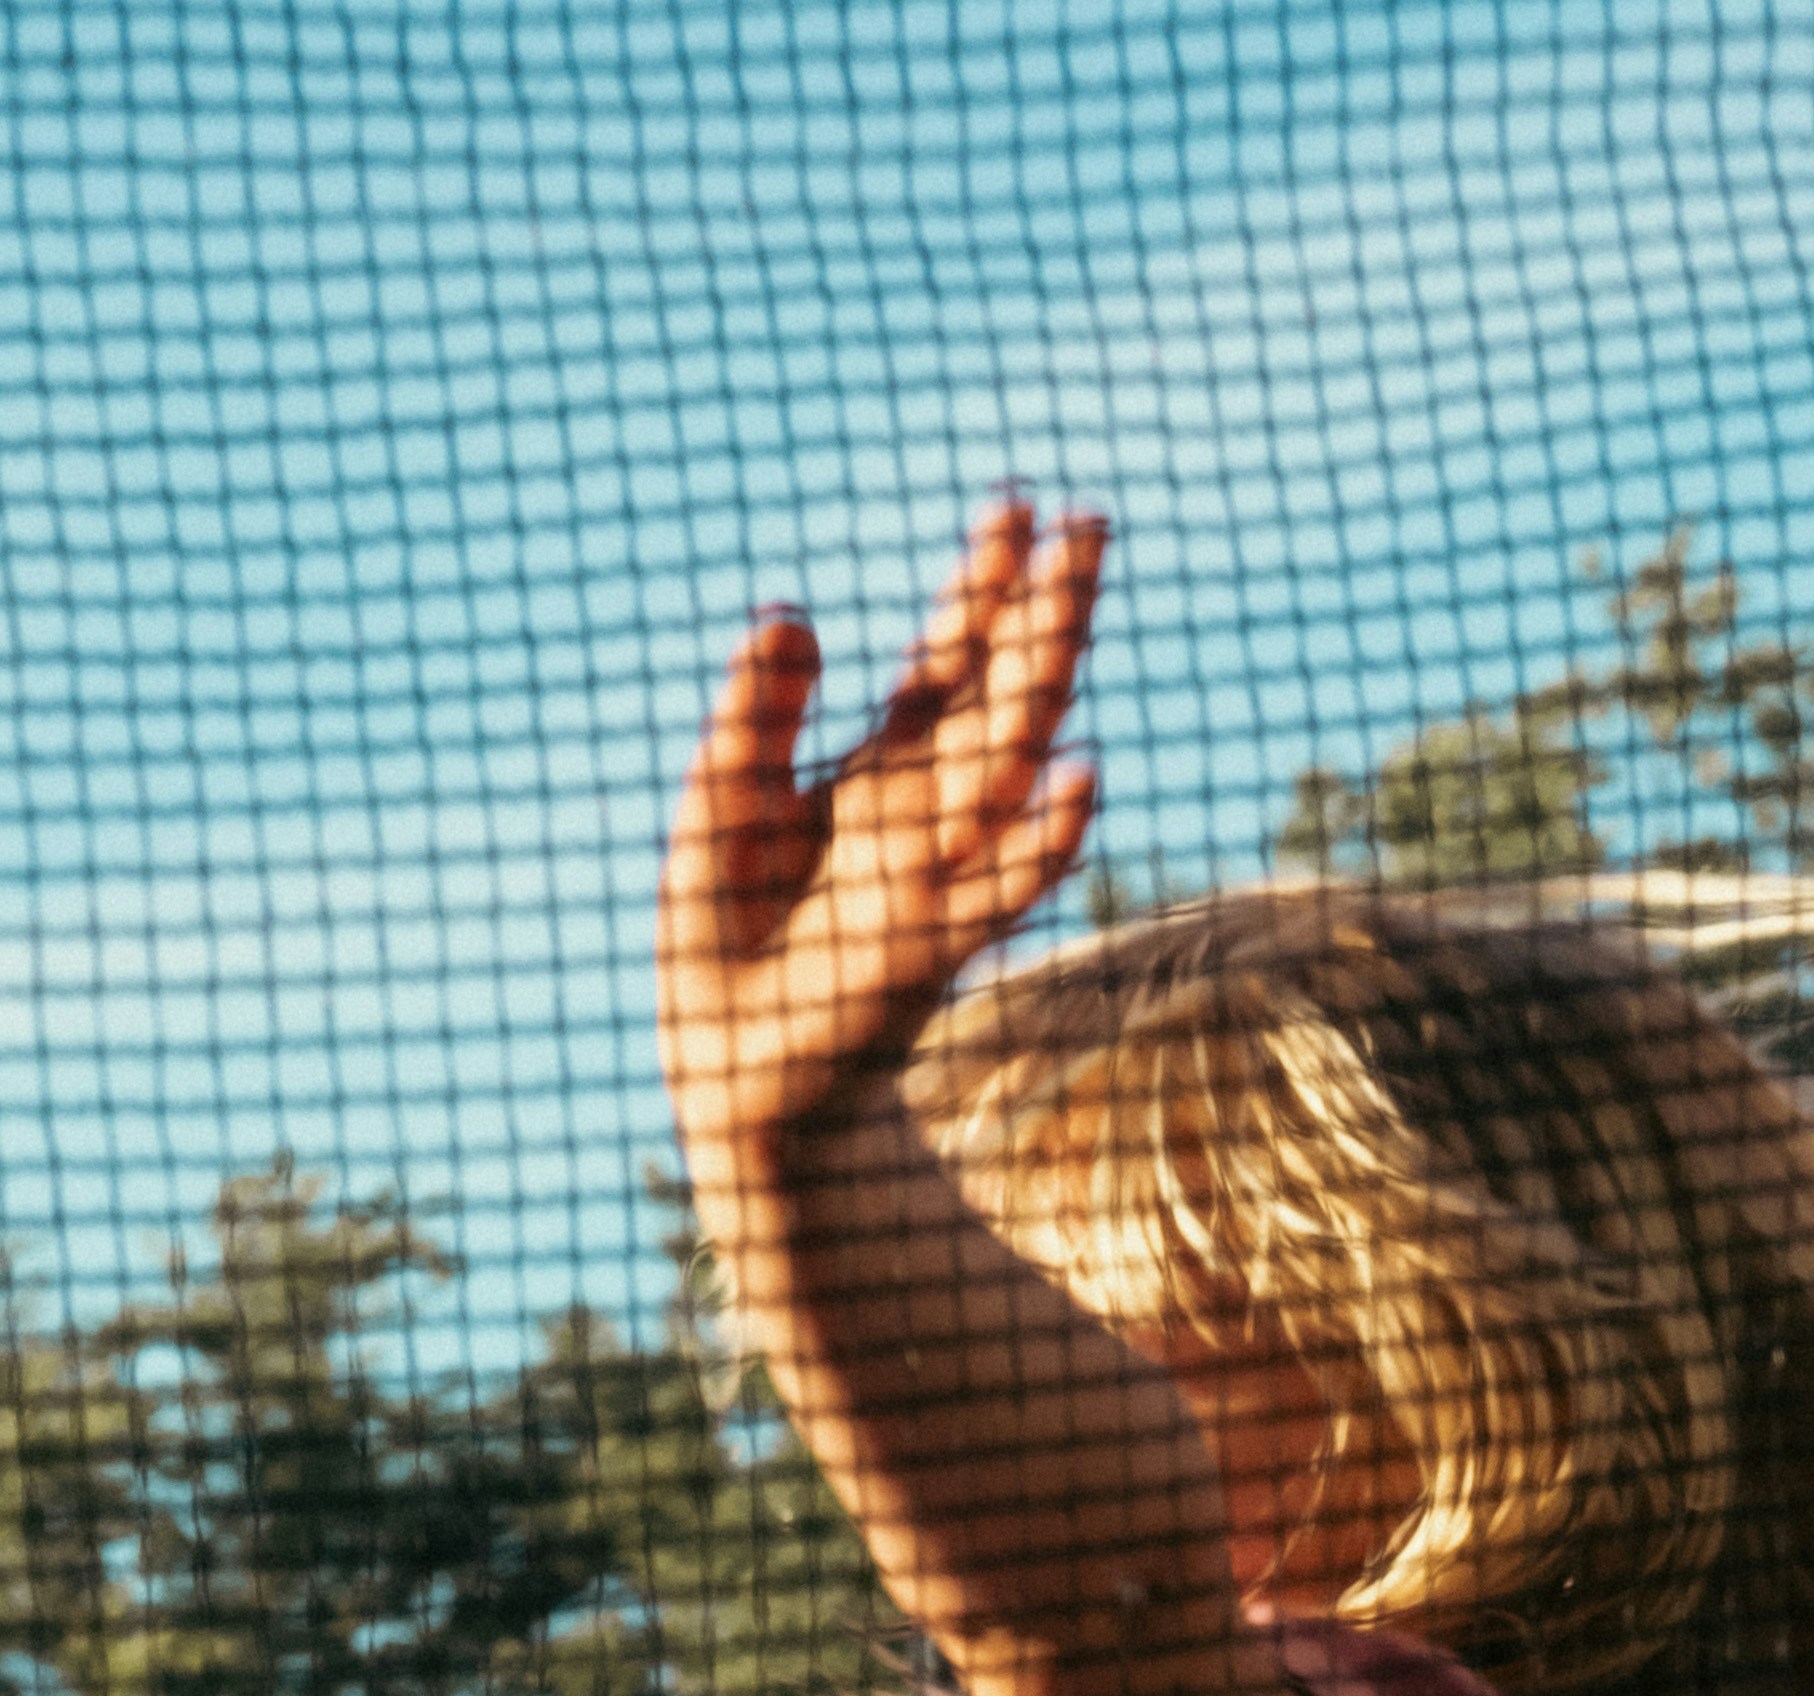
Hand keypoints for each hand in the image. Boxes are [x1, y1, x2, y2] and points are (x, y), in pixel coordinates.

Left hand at [658, 496, 1105, 1181]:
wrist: (730, 1073)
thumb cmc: (728, 938)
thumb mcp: (724, 800)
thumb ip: (757, 715)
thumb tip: (792, 613)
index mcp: (885, 774)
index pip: (950, 665)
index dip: (983, 587)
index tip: (1018, 504)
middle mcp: (925, 816)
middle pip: (1000, 697)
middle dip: (1041, 611)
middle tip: (1089, 521)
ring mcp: (934, 880)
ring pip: (1007, 767)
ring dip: (1045, 680)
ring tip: (1076, 594)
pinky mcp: (922, 953)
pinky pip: (996, 889)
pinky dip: (1041, 839)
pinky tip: (1081, 775)